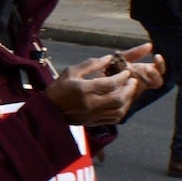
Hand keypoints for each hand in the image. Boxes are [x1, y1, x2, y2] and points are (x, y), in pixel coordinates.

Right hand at [45, 43, 159, 125]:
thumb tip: (108, 58)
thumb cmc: (58, 89)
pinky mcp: (94, 122)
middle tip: (132, 81)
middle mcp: (90, 104)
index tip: (126, 72)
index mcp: (83, 90)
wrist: (49, 111)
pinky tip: (122, 103)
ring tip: (129, 91)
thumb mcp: (71, 71)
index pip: (109, 84)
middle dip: (129, 89)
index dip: (122, 77)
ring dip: (128, 100)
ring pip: (119, 111)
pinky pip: (114, 119)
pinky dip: (122, 110)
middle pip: (118, 99)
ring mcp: (93, 115)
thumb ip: (90, 64)